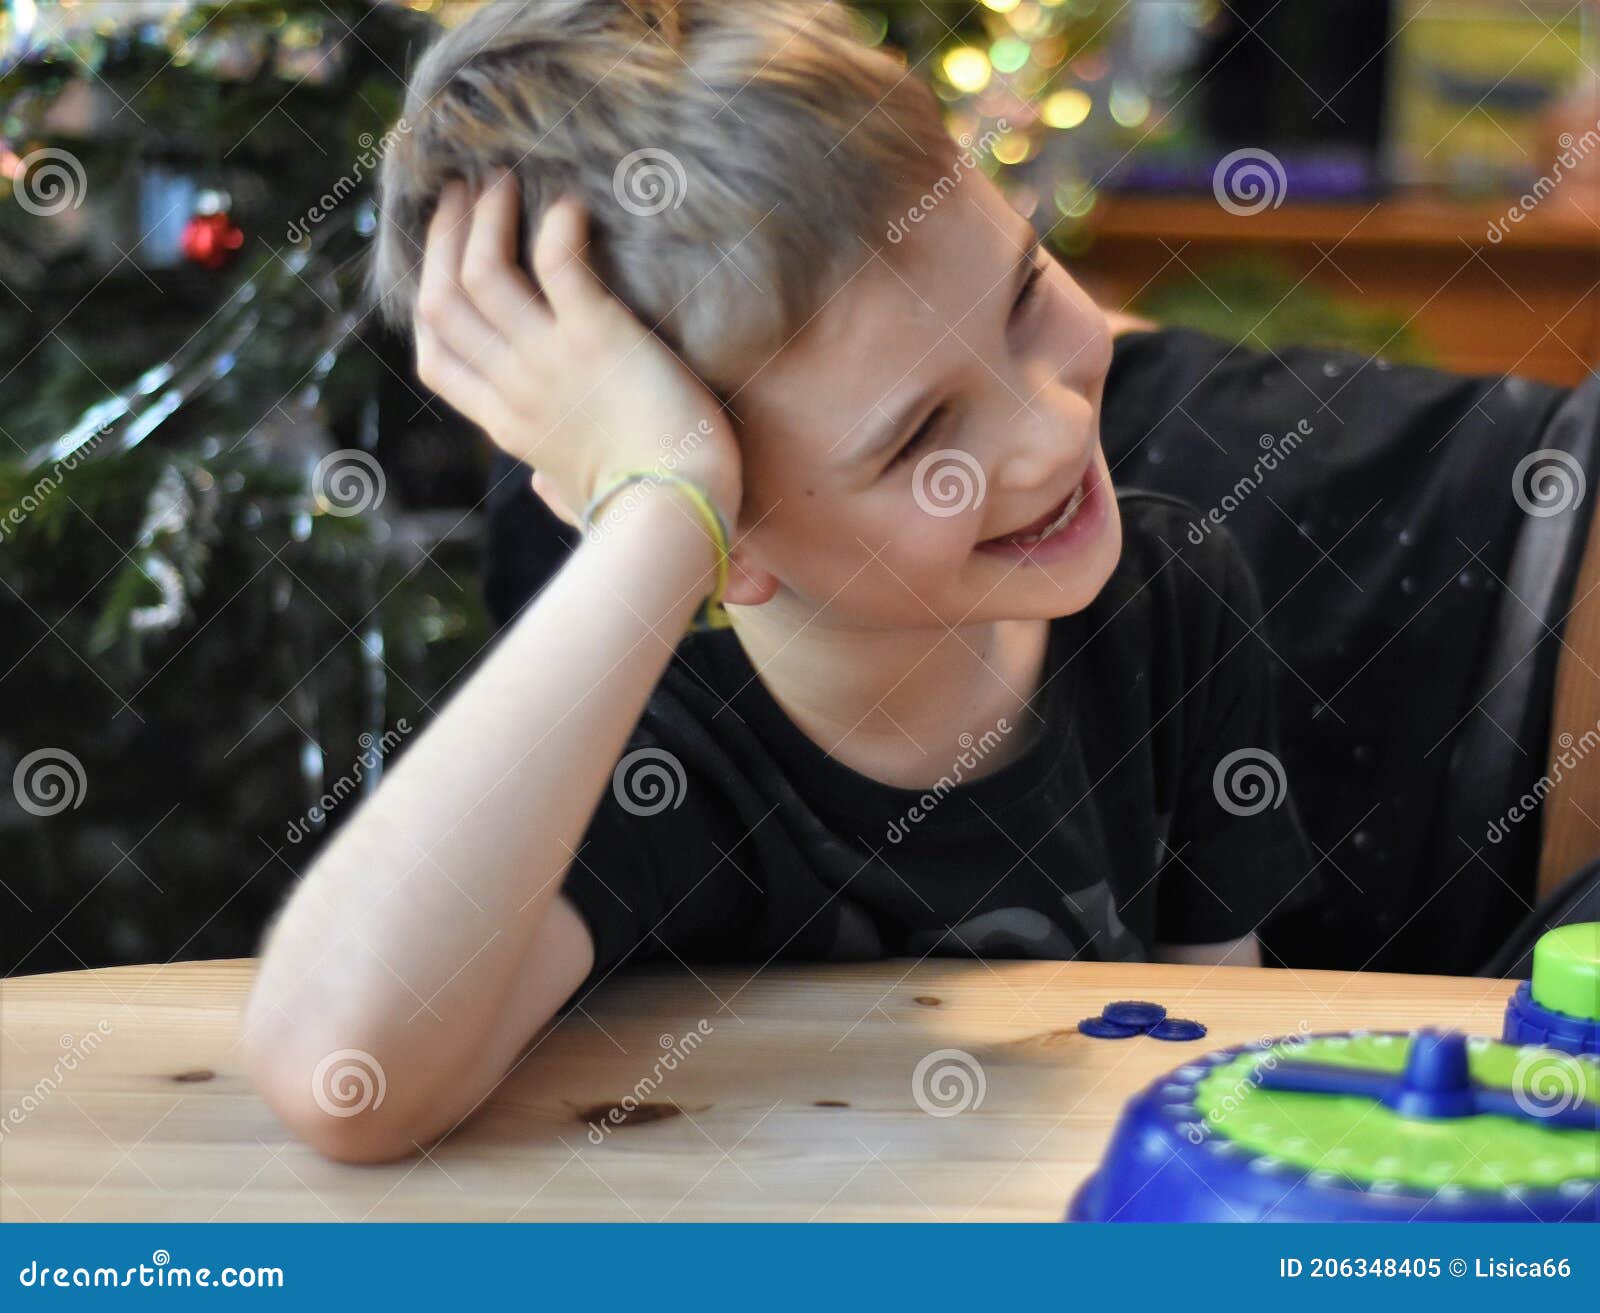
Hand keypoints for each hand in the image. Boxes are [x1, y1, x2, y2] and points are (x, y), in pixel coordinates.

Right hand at [411, 170, 742, 528]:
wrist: (676, 517)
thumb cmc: (642, 513)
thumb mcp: (577, 499)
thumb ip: (553, 484)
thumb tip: (541, 487)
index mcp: (506, 426)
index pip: (435, 356)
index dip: (429, 299)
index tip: (442, 259)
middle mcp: (514, 387)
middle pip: (443, 299)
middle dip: (444, 237)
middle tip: (461, 189)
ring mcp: (548, 360)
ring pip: (483, 270)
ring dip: (488, 215)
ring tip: (505, 175)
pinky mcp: (597, 337)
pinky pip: (557, 263)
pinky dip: (556, 225)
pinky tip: (569, 203)